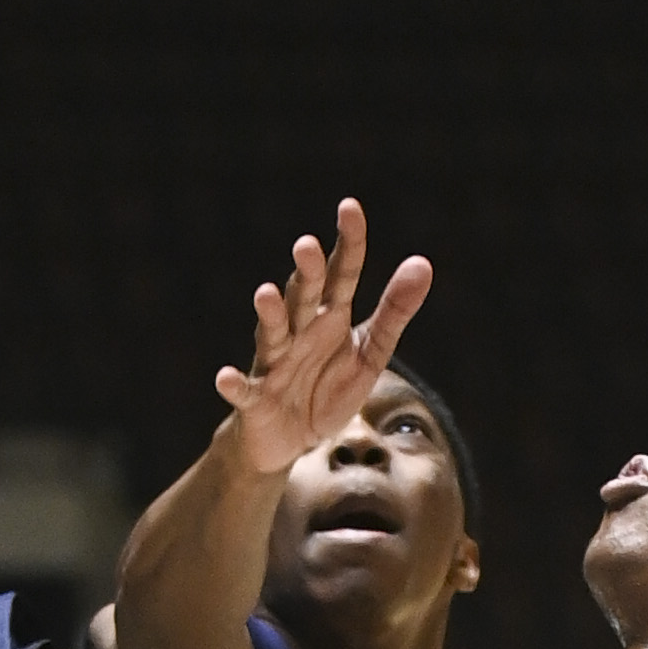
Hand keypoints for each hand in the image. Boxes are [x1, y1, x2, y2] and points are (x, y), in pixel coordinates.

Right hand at [216, 200, 432, 475]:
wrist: (291, 441)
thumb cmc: (328, 388)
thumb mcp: (371, 352)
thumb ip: (394, 310)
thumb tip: (423, 263)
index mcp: (330, 317)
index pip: (342, 273)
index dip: (347, 243)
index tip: (350, 207)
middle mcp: (300, 332)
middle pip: (304, 297)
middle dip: (306, 273)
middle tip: (308, 245)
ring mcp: (275, 363)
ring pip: (271, 334)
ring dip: (269, 315)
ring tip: (266, 293)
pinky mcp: (257, 398)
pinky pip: (244, 390)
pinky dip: (233, 384)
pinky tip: (224, 376)